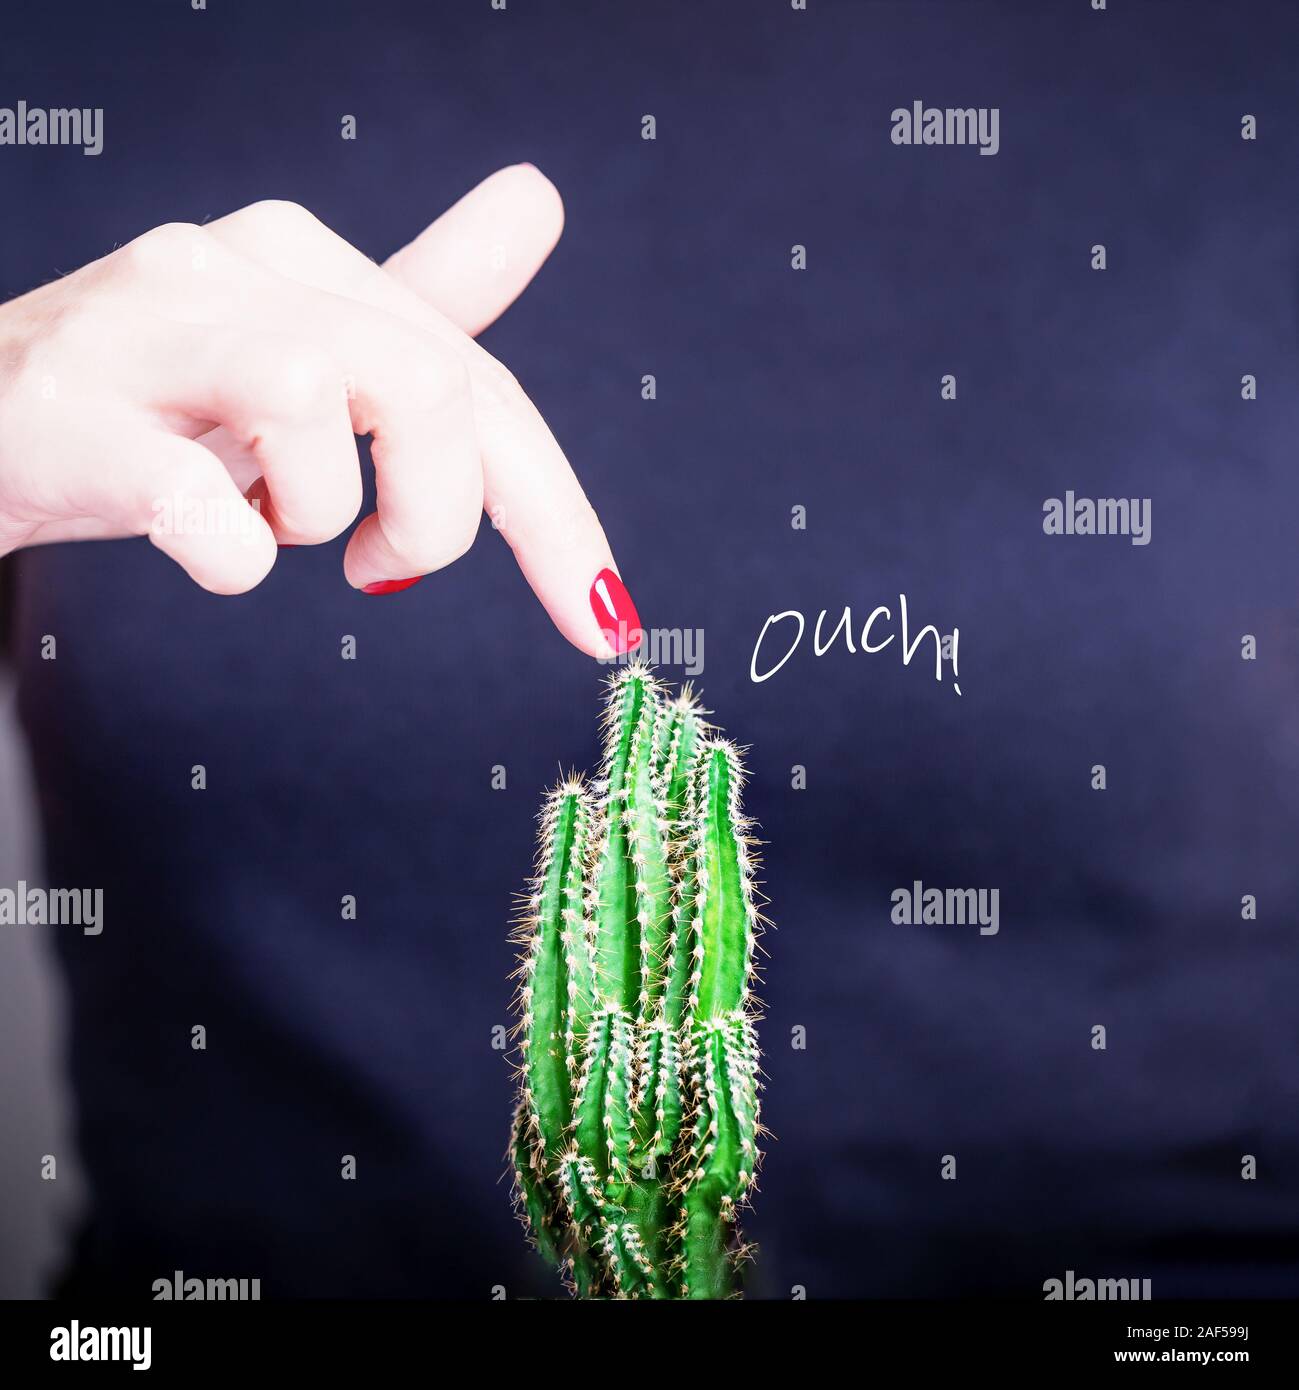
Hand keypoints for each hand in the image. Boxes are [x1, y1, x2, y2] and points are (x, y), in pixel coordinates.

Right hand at [0, 165, 639, 657]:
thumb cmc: (152, 408)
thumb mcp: (304, 355)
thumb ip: (422, 303)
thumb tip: (535, 202)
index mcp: (307, 261)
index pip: (479, 380)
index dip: (556, 512)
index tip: (601, 617)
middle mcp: (234, 268)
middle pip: (430, 388)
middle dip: (443, 519)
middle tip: (384, 569)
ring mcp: (147, 332)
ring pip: (322, 411)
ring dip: (321, 517)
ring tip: (271, 527)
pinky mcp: (72, 416)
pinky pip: (200, 506)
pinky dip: (232, 557)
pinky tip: (209, 546)